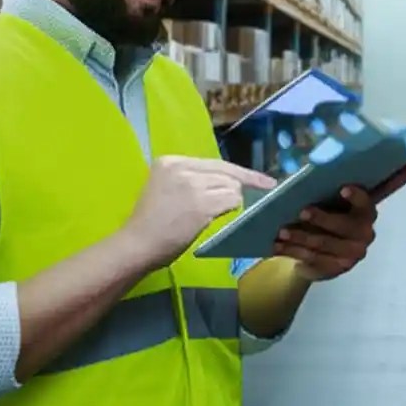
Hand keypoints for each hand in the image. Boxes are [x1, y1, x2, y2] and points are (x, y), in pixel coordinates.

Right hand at [123, 155, 275, 264]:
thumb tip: (224, 183)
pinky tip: (225, 214)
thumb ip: (191, 180)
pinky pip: (231, 200)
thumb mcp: (165, 188)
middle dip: (246, 181)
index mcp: (170, 161)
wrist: (137, 244)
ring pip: (231, 185)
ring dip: (233, 199)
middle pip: (225, 171)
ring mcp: (192, 185)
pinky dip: (233, 207)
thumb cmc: (150, 223)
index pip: (213, 162)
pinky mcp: (201, 203)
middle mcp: (182, 168)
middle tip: (268, 186)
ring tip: (221, 210)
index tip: (259, 176)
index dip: (238, 170)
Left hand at [274, 163, 405, 280]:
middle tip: (302, 211)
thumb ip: (324, 192)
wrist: (322, 255)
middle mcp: (365, 234)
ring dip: (301, 237)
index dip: (357, 197)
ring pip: (323, 244)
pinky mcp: (336, 269)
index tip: (343, 189)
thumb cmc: (326, 218)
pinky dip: (293, 252)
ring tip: (282, 231)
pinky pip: (313, 259)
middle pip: (343, 227)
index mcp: (365, 213)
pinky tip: (277, 246)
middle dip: (322, 219)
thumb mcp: (328, 204)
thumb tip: (301, 171)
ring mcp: (352, 255)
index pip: (365, 203)